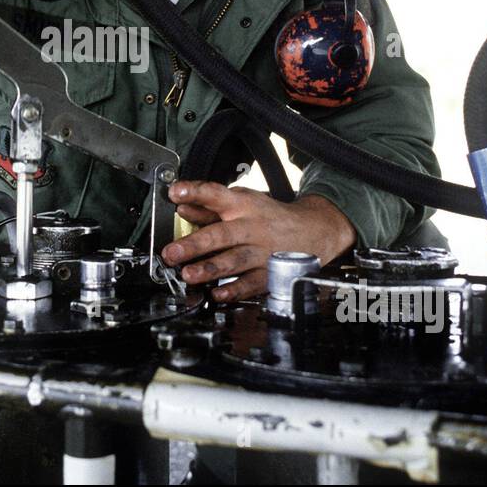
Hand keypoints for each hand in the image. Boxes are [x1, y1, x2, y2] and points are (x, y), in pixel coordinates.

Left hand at [162, 181, 356, 301]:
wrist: (314, 231)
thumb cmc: (270, 216)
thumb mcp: (243, 202)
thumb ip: (210, 207)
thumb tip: (181, 208)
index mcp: (243, 204)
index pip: (216, 194)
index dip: (195, 192)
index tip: (176, 192)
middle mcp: (252, 226)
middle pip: (222, 234)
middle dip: (195, 244)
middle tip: (171, 252)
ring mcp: (262, 251)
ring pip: (235, 261)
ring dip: (210, 269)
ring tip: (189, 275)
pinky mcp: (271, 273)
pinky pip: (252, 283)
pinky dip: (235, 290)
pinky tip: (218, 294)